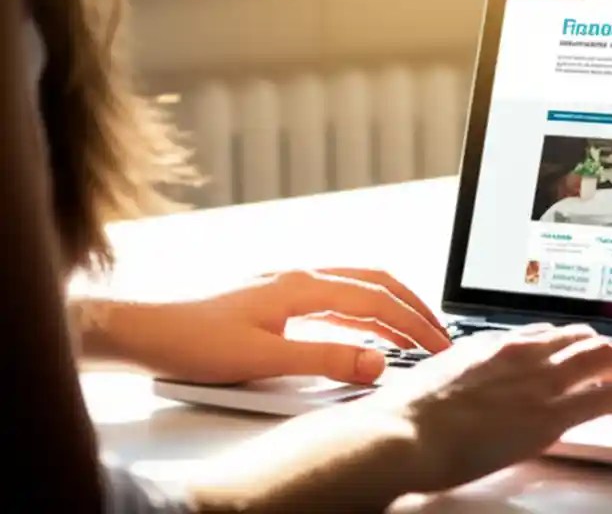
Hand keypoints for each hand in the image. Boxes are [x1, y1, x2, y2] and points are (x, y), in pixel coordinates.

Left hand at [77, 268, 450, 384]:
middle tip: (438, 334)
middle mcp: (299, 277)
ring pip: (356, 286)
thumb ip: (325, 360)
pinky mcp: (275, 297)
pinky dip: (363, 309)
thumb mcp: (265, 358)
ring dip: (389, 306)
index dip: (412, 323)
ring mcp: (287, 284)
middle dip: (411, 307)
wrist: (145, 329)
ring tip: (411, 332)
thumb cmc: (195, 340)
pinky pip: (335, 295)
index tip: (438, 345)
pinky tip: (362, 327)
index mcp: (302, 286)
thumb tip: (377, 361)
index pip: (376, 301)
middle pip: (374, 283)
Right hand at [374, 323, 611, 490]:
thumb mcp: (438, 381)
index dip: (569, 346)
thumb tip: (468, 381)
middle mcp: (523, 352)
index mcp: (495, 345)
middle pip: (581, 338)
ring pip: (603, 357)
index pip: (547, 333)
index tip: (578, 356)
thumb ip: (465, 375)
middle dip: (604, 353)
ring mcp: (540, 381)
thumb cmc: (407, 416)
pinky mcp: (552, 414)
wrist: (401, 434)